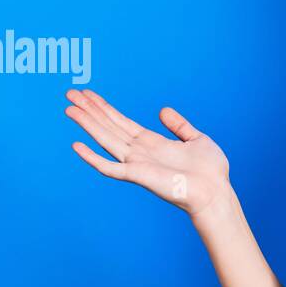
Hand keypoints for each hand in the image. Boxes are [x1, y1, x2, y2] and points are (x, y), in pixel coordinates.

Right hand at [65, 88, 230, 217]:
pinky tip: (77, 145)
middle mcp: (140, 152)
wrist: (216, 193)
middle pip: (108, 127)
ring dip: (87, 124)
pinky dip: (93, 158)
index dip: (104, 107)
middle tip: (69, 93)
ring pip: (105, 140)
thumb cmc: (210, 172)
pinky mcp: (139, 176)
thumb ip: (179, 126)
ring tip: (69, 109)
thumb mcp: (196, 139)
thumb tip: (163, 110)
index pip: (121, 122)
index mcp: (152, 143)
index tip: (87, 93)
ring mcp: (137, 164)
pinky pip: (110, 167)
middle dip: (89, 110)